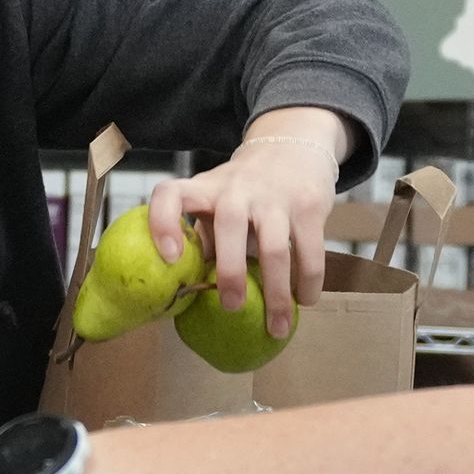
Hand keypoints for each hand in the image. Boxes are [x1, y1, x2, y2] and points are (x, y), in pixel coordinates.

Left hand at [147, 113, 346, 337]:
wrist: (291, 146)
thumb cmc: (242, 190)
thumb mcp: (217, 202)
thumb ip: (206, 238)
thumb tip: (194, 295)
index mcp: (204, 189)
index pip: (170, 195)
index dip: (163, 224)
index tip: (170, 258)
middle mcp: (236, 188)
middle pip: (229, 225)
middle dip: (230, 271)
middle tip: (232, 307)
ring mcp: (274, 196)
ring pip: (274, 248)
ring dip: (276, 293)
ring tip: (277, 327)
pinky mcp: (308, 205)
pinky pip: (309, 251)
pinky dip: (308, 281)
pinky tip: (305, 301)